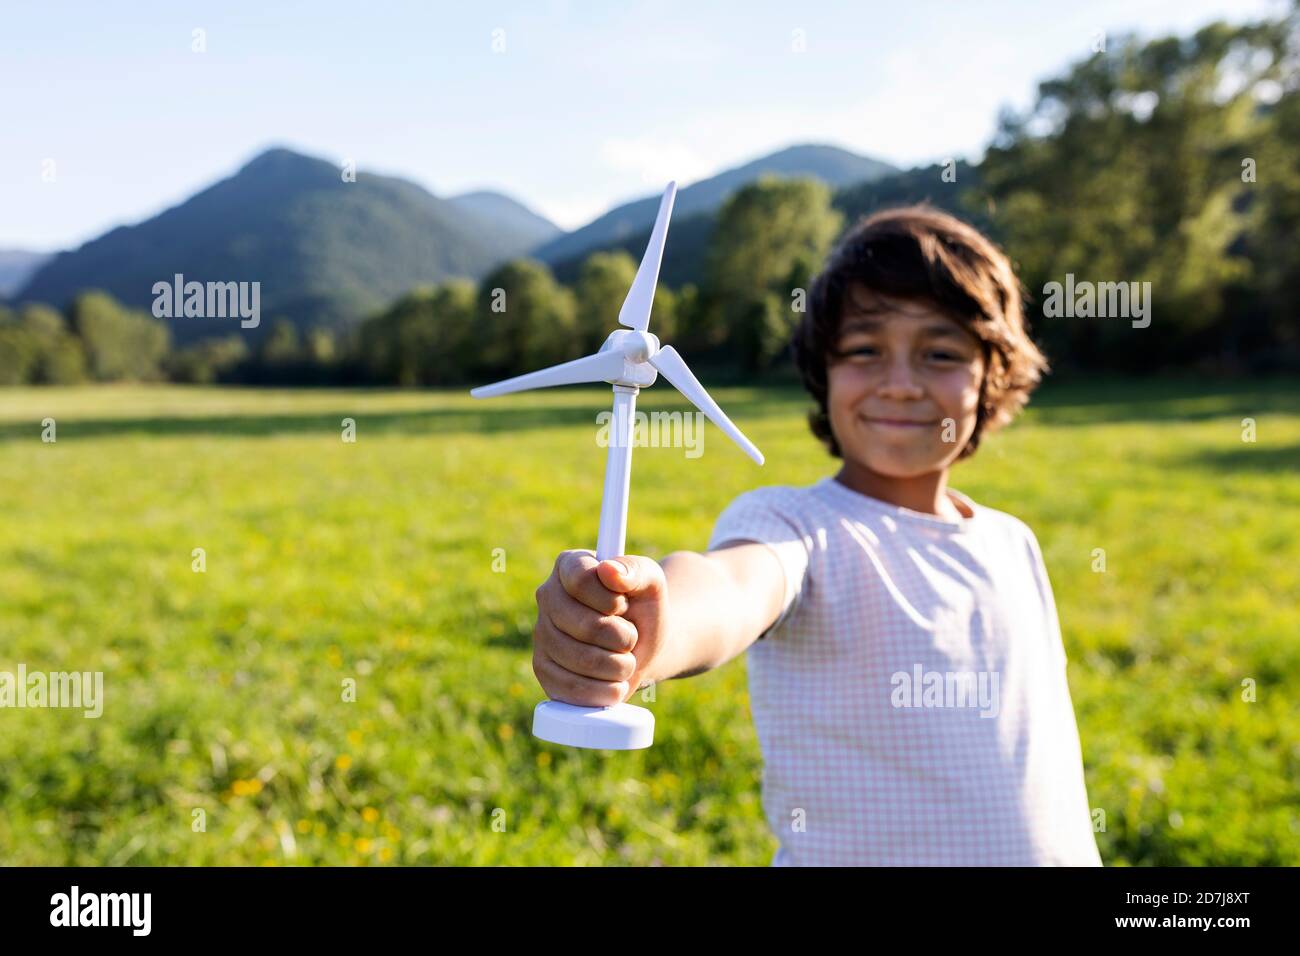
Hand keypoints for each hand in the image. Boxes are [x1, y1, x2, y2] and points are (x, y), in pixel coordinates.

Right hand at [532, 549, 669, 706]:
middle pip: (585, 625)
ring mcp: (541, 635)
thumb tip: (609, 570)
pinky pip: (571, 689)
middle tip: (631, 637)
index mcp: (568, 566)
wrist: (642, 647)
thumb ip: (635, 570)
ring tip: (626, 660)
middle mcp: (547, 597)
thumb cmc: (644, 608)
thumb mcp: (652, 582)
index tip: (624, 606)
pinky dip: (603, 691)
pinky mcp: (543, 670)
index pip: (581, 581)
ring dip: (618, 666)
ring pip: (581, 660)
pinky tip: (614, 684)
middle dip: (622, 637)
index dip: (611, 600)